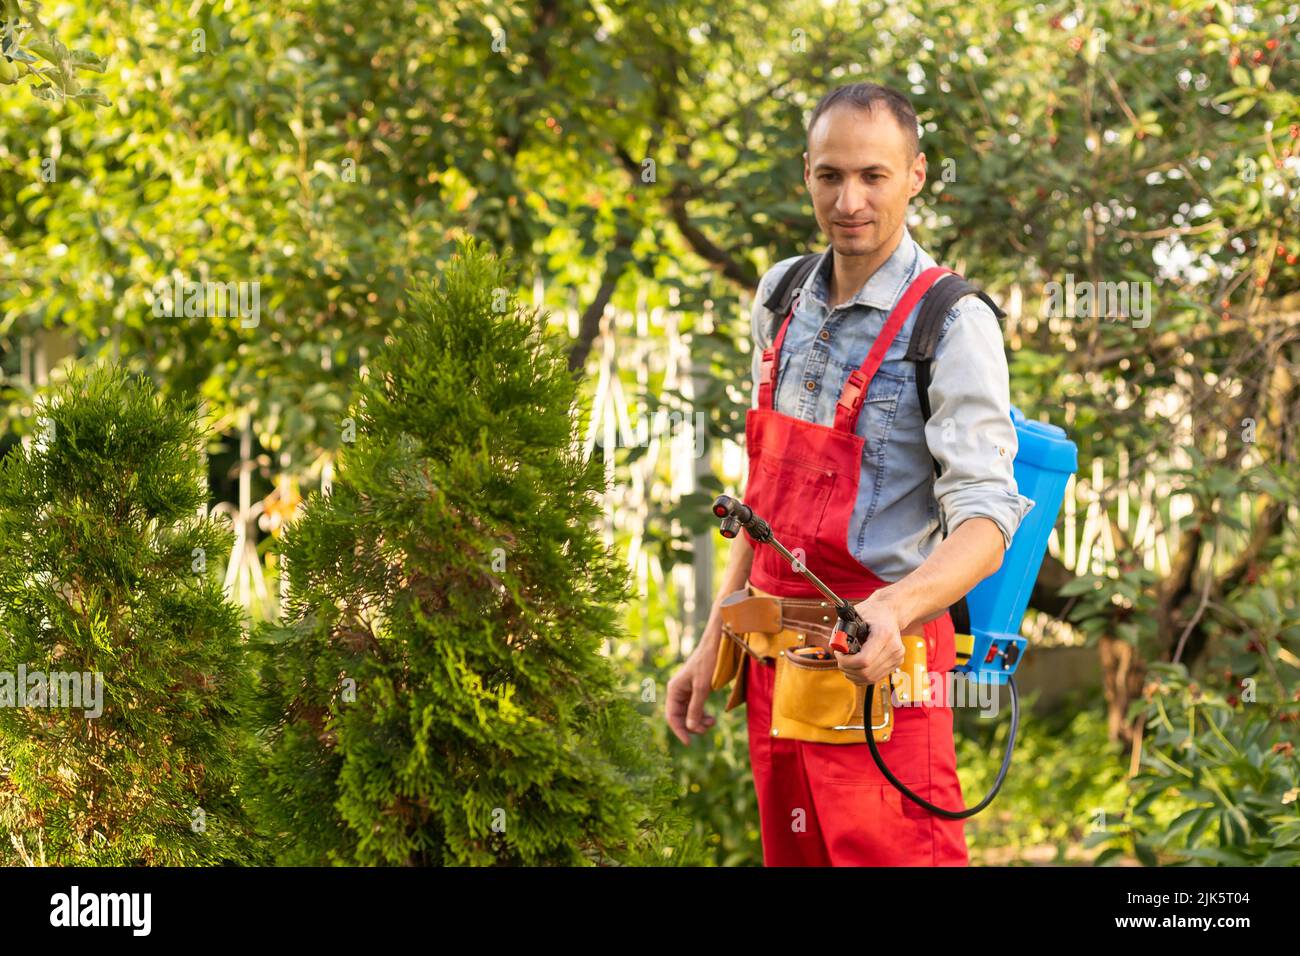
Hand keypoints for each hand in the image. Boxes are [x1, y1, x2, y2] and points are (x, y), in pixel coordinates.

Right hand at [665, 623, 720, 744]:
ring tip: (712, 722)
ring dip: (699, 721)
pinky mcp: (695, 689)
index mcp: (674, 690)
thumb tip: (690, 728)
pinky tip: (711, 717)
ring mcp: (686, 690)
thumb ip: (695, 708)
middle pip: (680, 717)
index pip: (672, 716)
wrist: (716, 645)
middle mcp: (677, 691)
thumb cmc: (708, 663)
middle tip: (708, 727)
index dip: (679, 731)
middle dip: (692, 725)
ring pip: (688, 713)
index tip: (689, 743)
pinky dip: (702, 714)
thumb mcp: (702, 687)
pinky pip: (695, 707)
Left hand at [833, 594, 904, 686]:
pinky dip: (861, 676)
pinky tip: (854, 667)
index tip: (838, 653)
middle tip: (840, 658)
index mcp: (884, 634)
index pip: (864, 660)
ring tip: (846, 662)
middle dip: (847, 668)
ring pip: (870, 678)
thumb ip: (842, 631)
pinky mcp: (896, 664)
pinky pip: (875, 678)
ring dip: (853, 674)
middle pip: (866, 672)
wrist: (890, 612)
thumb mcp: (853, 616)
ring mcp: (897, 658)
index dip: (847, 662)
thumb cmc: (871, 612)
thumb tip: (836, 647)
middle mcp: (894, 648)